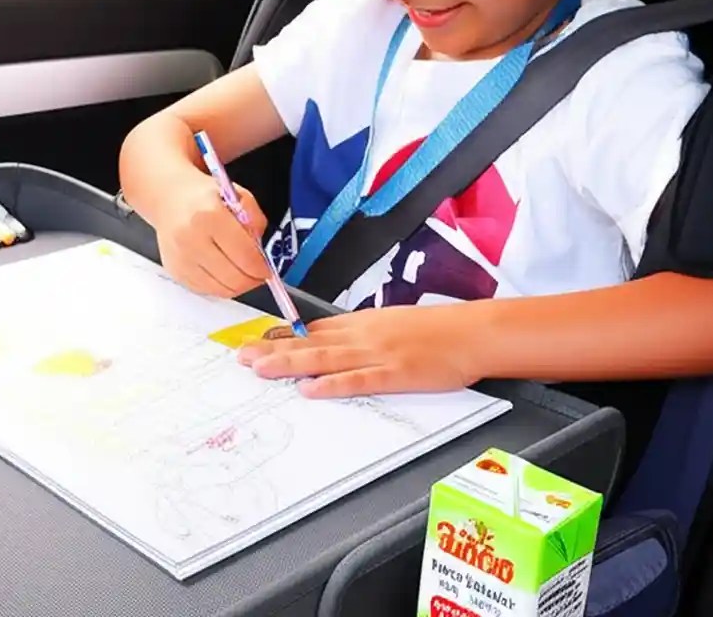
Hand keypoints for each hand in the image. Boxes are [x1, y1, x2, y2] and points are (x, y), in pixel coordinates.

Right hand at [152, 173, 270, 297]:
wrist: (168, 199)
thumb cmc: (201, 196)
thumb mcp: (236, 194)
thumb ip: (255, 220)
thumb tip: (261, 251)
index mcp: (209, 216)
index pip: (245, 255)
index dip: (261, 267)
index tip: (267, 268)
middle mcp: (192, 239)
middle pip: (234, 278)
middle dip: (253, 280)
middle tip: (259, 274)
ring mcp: (181, 259)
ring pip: (221, 289)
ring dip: (238, 286)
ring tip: (242, 273)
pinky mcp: (176, 272)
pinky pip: (207, 290)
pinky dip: (220, 286)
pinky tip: (224, 272)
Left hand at [235, 303, 489, 396]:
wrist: (473, 332)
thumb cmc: (436, 330)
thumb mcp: (391, 323)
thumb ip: (360, 333)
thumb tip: (331, 340)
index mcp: (360, 324)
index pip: (311, 330)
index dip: (279, 338)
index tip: (252, 342)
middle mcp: (361, 336)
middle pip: (309, 343)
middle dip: (272, 351)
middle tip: (240, 357)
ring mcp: (377, 354)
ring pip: (325, 359)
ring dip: (290, 364)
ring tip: (260, 369)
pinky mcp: (395, 374)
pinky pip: (358, 380)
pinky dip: (332, 385)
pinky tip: (309, 389)